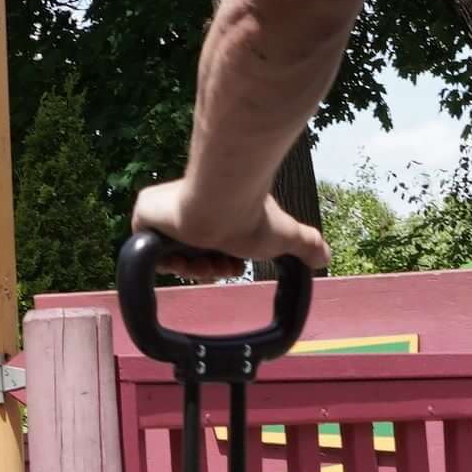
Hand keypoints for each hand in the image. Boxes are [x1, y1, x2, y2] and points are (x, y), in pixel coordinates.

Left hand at [128, 170, 331, 274]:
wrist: (221, 203)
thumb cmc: (252, 216)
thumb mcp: (285, 235)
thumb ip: (306, 244)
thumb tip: (326, 257)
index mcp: (215, 210)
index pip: (213, 246)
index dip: (223, 264)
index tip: (235, 267)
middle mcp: (188, 209)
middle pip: (193, 254)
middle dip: (210, 269)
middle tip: (222, 268)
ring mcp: (164, 211)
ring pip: (173, 256)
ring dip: (193, 268)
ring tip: (207, 264)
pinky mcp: (145, 212)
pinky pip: (147, 250)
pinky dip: (166, 261)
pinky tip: (184, 256)